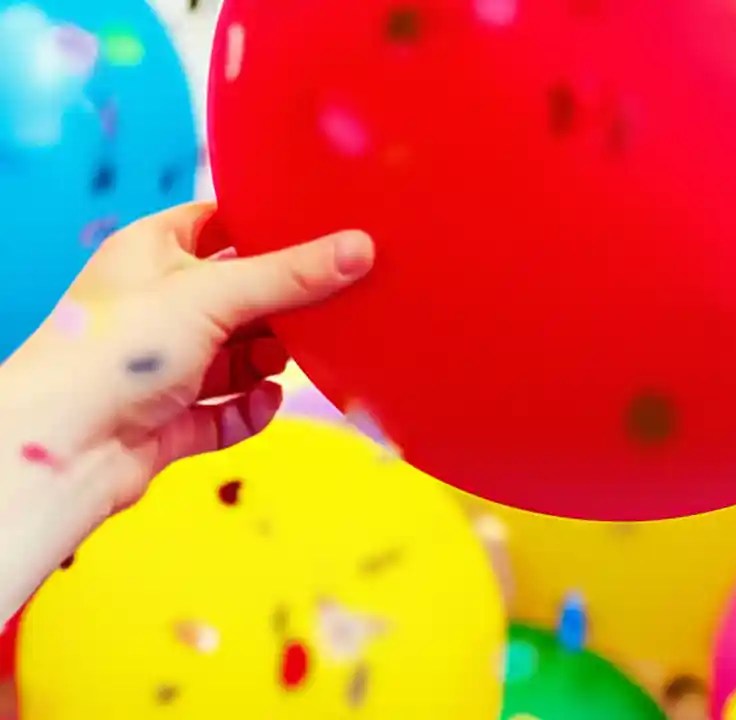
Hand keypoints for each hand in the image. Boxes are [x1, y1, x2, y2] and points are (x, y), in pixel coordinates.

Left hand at [0, 202, 372, 617]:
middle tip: (324, 308)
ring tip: (287, 362)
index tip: (320, 236)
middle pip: (241, 295)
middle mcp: (157, 305)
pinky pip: (230, 410)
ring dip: (268, 362)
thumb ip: (293, 275)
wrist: (64, 448)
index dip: (265, 229)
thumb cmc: (112, 350)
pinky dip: (252, 409)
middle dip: (280, 309)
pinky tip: (263, 402)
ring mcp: (165, 365)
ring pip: (239, 356)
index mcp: (151, 252)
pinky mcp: (173, 418)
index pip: (218, 224)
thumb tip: (362, 248)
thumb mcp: (214, 294)